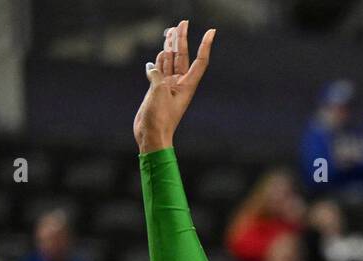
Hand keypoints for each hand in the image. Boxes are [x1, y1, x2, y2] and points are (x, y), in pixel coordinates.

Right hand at [133, 20, 215, 152]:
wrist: (151, 136)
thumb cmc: (159, 119)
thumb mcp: (158, 93)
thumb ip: (157, 76)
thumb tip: (153, 66)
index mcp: (187, 86)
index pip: (199, 61)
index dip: (205, 45)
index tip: (211, 32)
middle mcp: (179, 84)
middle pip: (182, 57)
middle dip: (182, 39)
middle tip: (183, 23)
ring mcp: (168, 87)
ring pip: (170, 61)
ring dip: (170, 46)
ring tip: (171, 31)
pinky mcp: (157, 90)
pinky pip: (159, 70)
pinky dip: (159, 60)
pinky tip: (161, 51)